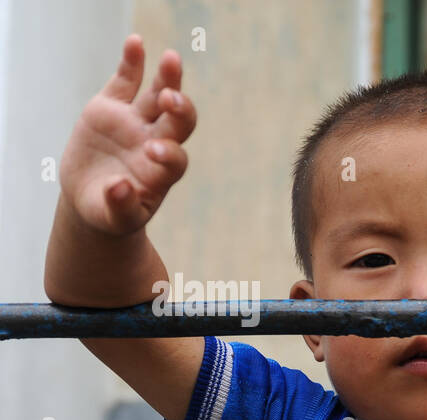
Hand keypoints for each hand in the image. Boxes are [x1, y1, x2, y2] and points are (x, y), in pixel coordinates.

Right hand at [60, 35, 195, 236]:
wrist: (94, 196)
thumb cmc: (111, 211)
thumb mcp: (115, 217)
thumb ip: (121, 206)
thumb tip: (120, 189)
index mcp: (161, 172)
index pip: (175, 160)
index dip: (169, 154)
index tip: (154, 152)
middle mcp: (155, 142)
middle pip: (178, 121)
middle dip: (180, 108)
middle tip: (172, 99)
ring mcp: (135, 122)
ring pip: (158, 96)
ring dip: (167, 78)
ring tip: (172, 58)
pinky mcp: (112, 107)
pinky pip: (126, 81)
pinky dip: (132, 62)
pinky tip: (135, 43)